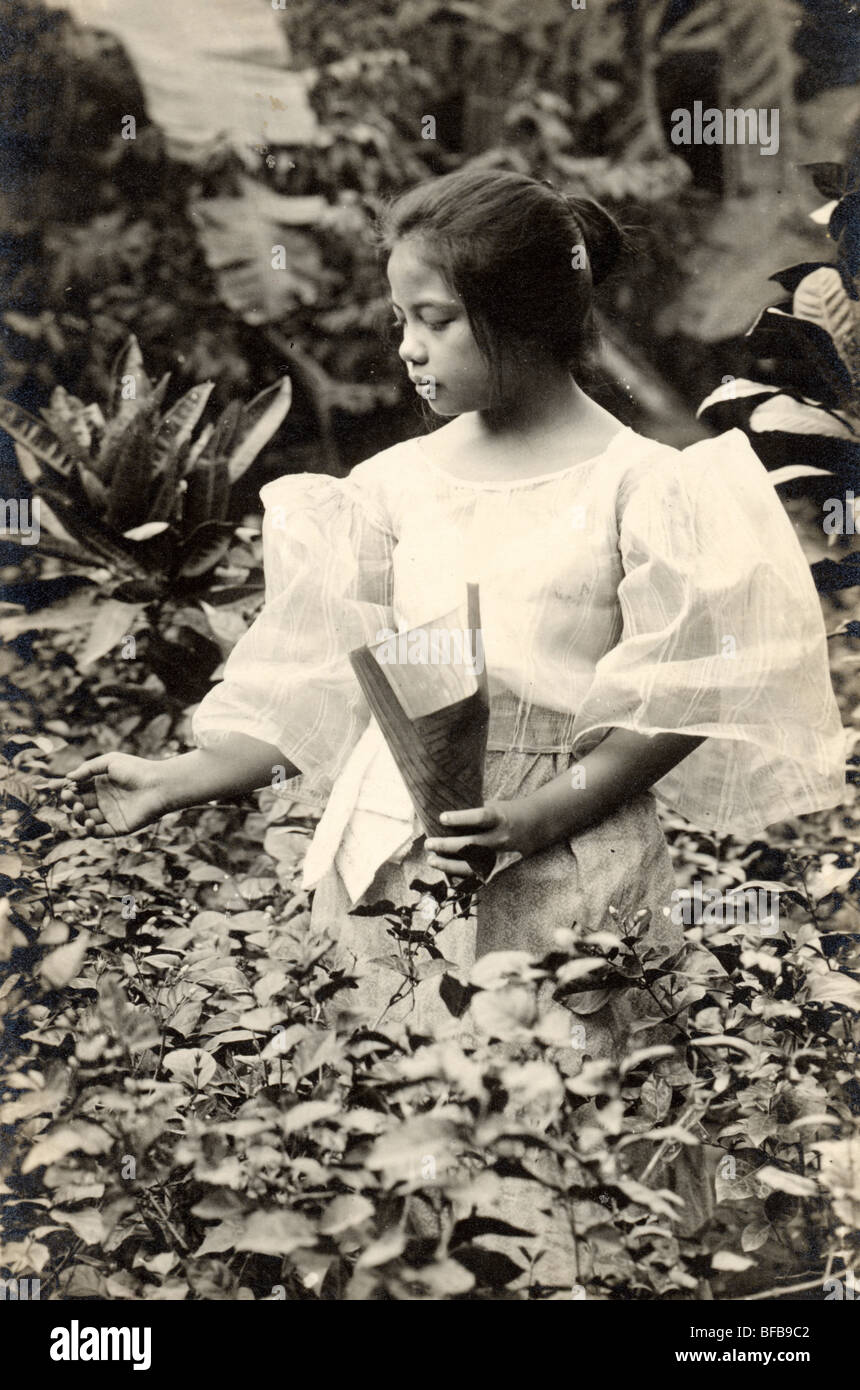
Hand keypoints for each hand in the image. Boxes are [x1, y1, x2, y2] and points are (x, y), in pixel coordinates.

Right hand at [60, 753, 170, 837]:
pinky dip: (90, 830)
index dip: (66, 788)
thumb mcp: (109, 762)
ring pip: (85, 819)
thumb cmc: (136, 769)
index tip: (53, 786)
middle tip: (68, 795)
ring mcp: (110, 815)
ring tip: (79, 805)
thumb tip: (68, 777)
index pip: (77, 789)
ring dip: (78, 814)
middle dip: (70, 800)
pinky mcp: (118, 827)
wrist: (159, 785)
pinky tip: (89, 821)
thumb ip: (88, 768)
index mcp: (101, 784)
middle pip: (78, 804)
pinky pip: (99, 833)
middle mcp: (103, 800)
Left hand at [424, 798, 544, 878]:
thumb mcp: (493, 805)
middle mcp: (501, 838)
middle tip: (429, 844)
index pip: (480, 817)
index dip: (460, 818)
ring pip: (473, 865)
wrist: (534, 827)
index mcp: (500, 818)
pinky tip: (445, 872)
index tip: (441, 817)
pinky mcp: (499, 868)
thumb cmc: (506, 812)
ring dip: (449, 864)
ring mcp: (500, 856)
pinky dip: (460, 876)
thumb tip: (442, 811)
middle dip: (447, 845)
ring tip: (432, 860)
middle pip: (472, 845)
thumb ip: (472, 810)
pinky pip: (477, 876)